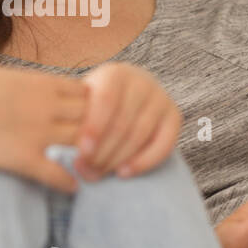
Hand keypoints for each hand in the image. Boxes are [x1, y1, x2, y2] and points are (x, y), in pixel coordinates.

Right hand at [0, 62, 88, 193]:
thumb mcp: (4, 77)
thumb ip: (26, 86)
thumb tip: (34, 90)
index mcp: (42, 84)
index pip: (90, 94)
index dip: (96, 108)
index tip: (95, 120)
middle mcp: (46, 106)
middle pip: (94, 118)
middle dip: (101, 132)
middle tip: (105, 147)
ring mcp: (36, 132)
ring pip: (83, 144)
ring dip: (91, 157)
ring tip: (94, 168)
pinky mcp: (21, 157)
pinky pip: (57, 173)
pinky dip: (68, 182)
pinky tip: (72, 188)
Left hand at [72, 62, 182, 181]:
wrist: (124, 96)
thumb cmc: (95, 104)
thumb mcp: (83, 104)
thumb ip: (77, 125)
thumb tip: (72, 160)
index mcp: (115, 74)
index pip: (106, 100)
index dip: (94, 128)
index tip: (82, 152)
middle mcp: (142, 82)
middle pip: (123, 122)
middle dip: (102, 151)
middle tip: (86, 169)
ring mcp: (161, 99)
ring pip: (140, 135)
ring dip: (117, 159)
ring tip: (98, 173)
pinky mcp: (174, 117)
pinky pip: (163, 145)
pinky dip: (143, 163)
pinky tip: (123, 173)